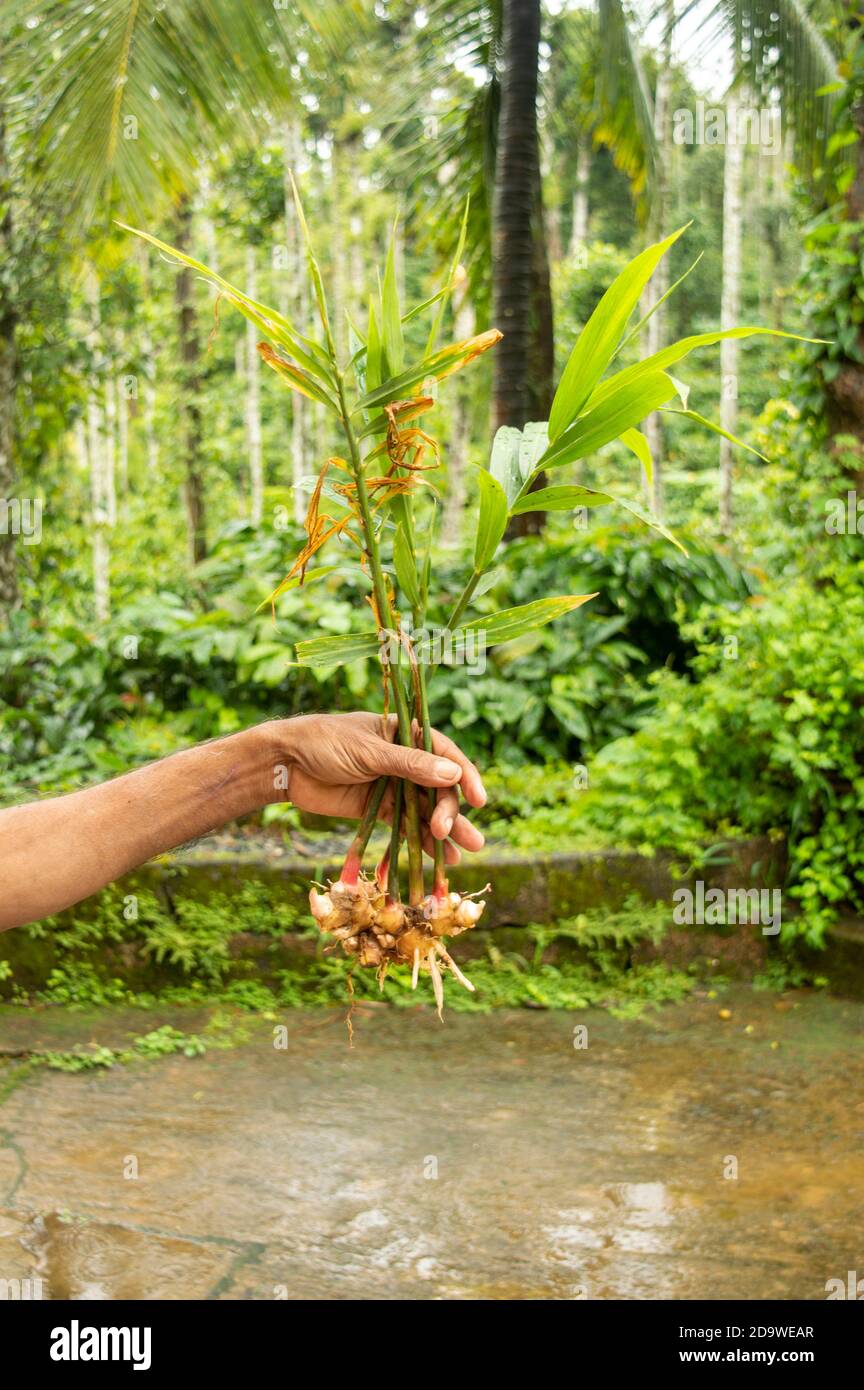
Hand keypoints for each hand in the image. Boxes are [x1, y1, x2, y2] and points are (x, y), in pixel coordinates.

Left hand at [275, 712, 485, 864]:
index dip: (465, 776)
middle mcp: (405, 759)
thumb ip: (409, 765)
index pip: (446, 753)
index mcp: (405, 733)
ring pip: (426, 809)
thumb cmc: (324, 742)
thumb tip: (453, 774)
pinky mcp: (379, 808)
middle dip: (449, 811)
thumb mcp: (368, 751)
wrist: (284, 764)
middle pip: (439, 787)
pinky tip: (439, 858)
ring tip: (464, 854)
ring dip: (444, 831)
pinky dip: (421, 840)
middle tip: (449, 833)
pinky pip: (406, 825)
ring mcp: (393, 785)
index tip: (479, 800)